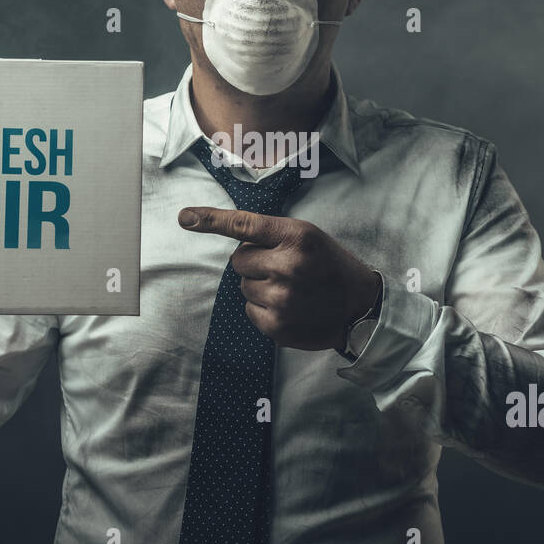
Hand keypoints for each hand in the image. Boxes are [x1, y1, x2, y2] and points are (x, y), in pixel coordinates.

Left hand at [178, 206, 379, 351]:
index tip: (185, 217)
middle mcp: (288, 265)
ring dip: (259, 285)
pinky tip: (288, 306)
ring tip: (290, 288)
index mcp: (297, 236)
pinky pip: (249, 310)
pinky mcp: (277, 326)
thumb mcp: (308, 236)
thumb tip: (231, 244)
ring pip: (243, 286)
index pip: (245, 225)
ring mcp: (282, 298)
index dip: (211, 220)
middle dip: (254, 262)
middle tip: (283, 267)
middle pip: (238, 260)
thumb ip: (272, 235)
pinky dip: (263, 308)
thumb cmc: (329, 264)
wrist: (359, 306)